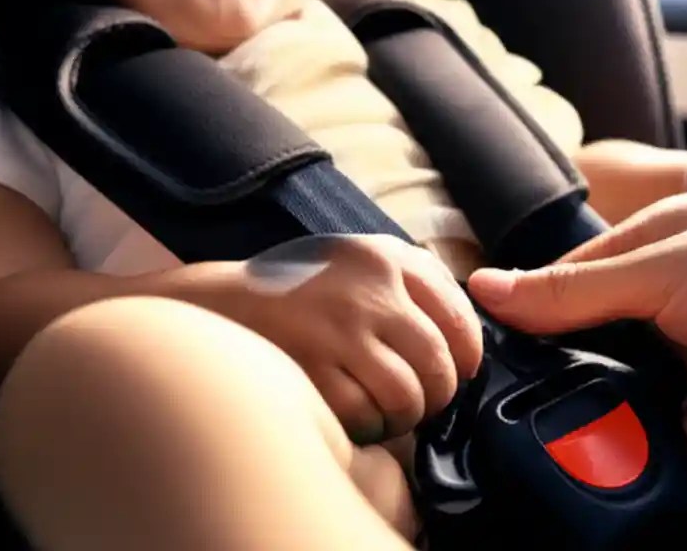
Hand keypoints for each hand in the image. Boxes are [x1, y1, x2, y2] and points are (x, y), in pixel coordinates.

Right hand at [218, 234, 482, 442]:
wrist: (217, 304)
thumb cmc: (297, 288)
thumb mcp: (355, 258)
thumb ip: (410, 278)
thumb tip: (467, 322)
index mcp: (384, 257)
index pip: (457, 313)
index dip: (469, 353)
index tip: (463, 371)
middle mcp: (369, 289)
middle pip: (438, 361)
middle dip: (440, 394)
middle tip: (426, 403)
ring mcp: (339, 331)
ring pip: (408, 395)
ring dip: (407, 417)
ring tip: (393, 417)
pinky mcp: (312, 369)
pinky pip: (366, 416)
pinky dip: (370, 428)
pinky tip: (360, 421)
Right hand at [467, 194, 686, 462]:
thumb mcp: (662, 269)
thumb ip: (573, 292)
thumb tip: (487, 289)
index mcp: (656, 244)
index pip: (570, 282)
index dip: (531, 315)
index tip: (491, 350)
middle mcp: (677, 298)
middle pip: (600, 347)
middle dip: (576, 379)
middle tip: (538, 410)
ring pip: (635, 398)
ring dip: (619, 419)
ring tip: (596, 438)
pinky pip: (682, 436)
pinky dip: (667, 448)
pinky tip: (655, 453)